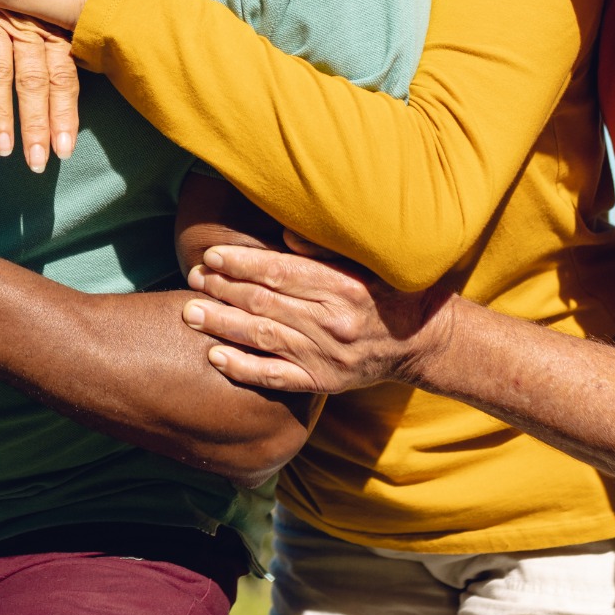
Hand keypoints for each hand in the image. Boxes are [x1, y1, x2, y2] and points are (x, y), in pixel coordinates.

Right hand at [0, 6, 79, 171]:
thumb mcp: (61, 0)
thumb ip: (71, 32)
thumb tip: (101, 64)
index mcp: (55, 29)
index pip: (64, 80)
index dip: (64, 115)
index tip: (65, 151)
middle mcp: (29, 28)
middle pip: (35, 83)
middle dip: (37, 125)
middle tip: (37, 163)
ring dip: (0, 113)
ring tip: (1, 149)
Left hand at [182, 243, 454, 394]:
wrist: (424, 342)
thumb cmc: (392, 292)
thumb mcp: (371, 261)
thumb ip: (327, 249)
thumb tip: (285, 232)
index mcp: (344, 287)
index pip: (281, 272)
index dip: (242, 263)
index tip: (212, 256)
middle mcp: (334, 322)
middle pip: (266, 303)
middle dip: (223, 289)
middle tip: (194, 278)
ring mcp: (326, 356)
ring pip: (264, 338)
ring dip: (222, 325)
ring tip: (190, 313)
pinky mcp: (323, 382)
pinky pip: (276, 377)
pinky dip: (243, 368)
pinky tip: (215, 356)